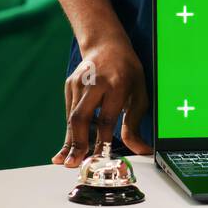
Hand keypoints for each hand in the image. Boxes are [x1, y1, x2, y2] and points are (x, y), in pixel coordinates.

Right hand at [57, 37, 152, 166]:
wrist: (106, 44)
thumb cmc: (127, 70)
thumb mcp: (140, 93)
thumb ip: (135, 123)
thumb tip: (141, 149)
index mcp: (116, 84)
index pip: (106, 118)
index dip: (102, 141)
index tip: (101, 158)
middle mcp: (94, 83)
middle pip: (81, 118)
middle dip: (77, 143)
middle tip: (74, 163)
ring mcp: (78, 83)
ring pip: (71, 118)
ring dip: (69, 141)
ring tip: (66, 161)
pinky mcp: (69, 86)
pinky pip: (69, 113)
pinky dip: (70, 130)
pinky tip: (68, 147)